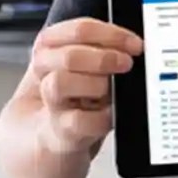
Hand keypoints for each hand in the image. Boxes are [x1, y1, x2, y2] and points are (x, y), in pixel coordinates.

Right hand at [30, 17, 143, 155]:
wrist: (44, 147)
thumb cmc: (70, 104)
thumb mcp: (82, 71)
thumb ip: (100, 54)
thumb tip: (133, 47)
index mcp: (52, 51)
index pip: (77, 30)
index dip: (109, 34)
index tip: (134, 43)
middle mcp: (46, 75)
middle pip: (67, 55)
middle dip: (103, 58)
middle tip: (126, 64)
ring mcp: (50, 107)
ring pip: (59, 83)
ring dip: (94, 85)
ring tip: (110, 92)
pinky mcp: (57, 136)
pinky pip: (75, 123)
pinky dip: (99, 118)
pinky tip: (110, 115)